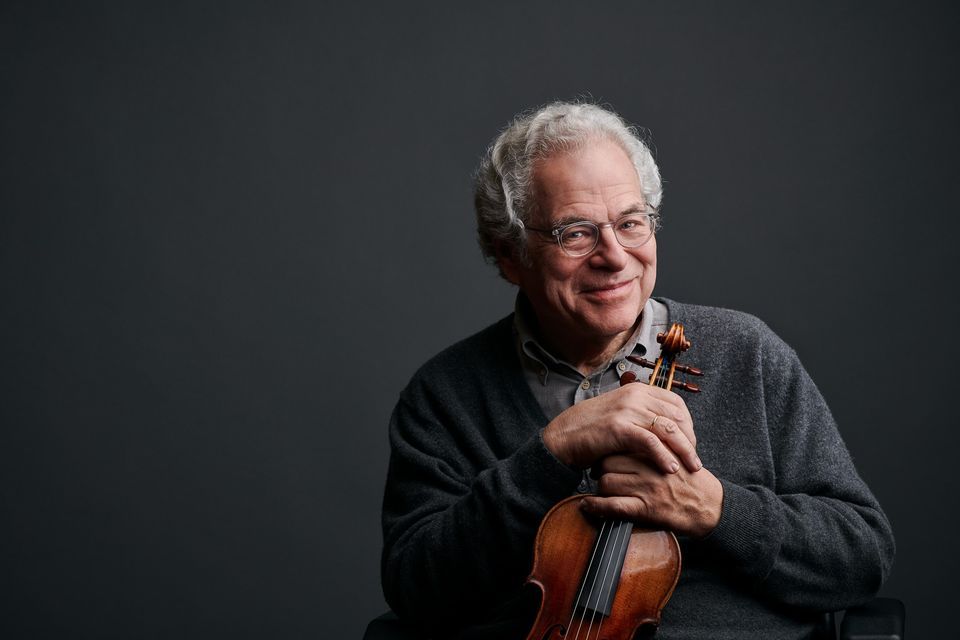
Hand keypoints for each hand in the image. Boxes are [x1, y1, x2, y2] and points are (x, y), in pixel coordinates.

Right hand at [542, 382, 700, 473]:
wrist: (562, 437)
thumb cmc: (590, 430)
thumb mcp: (619, 414)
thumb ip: (640, 415)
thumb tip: (665, 427)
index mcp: (636, 389)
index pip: (676, 403)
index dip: (688, 424)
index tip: (690, 443)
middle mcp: (634, 395)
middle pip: (676, 416)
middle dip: (689, 439)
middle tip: (693, 459)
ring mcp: (627, 409)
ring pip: (668, 428)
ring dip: (684, 450)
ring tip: (691, 467)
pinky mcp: (619, 427)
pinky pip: (651, 441)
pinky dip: (664, 456)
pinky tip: (670, 469)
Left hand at [581, 454, 723, 537]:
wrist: (710, 507)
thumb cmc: (691, 480)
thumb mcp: (676, 453)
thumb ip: (655, 444)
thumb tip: (631, 436)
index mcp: (658, 451)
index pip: (622, 443)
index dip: (609, 449)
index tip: (605, 453)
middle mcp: (651, 468)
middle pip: (609, 461)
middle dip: (600, 468)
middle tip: (599, 472)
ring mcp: (648, 489)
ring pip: (608, 482)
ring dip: (600, 488)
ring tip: (601, 489)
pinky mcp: (647, 509)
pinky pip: (613, 506)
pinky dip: (596, 507)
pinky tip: (588, 506)